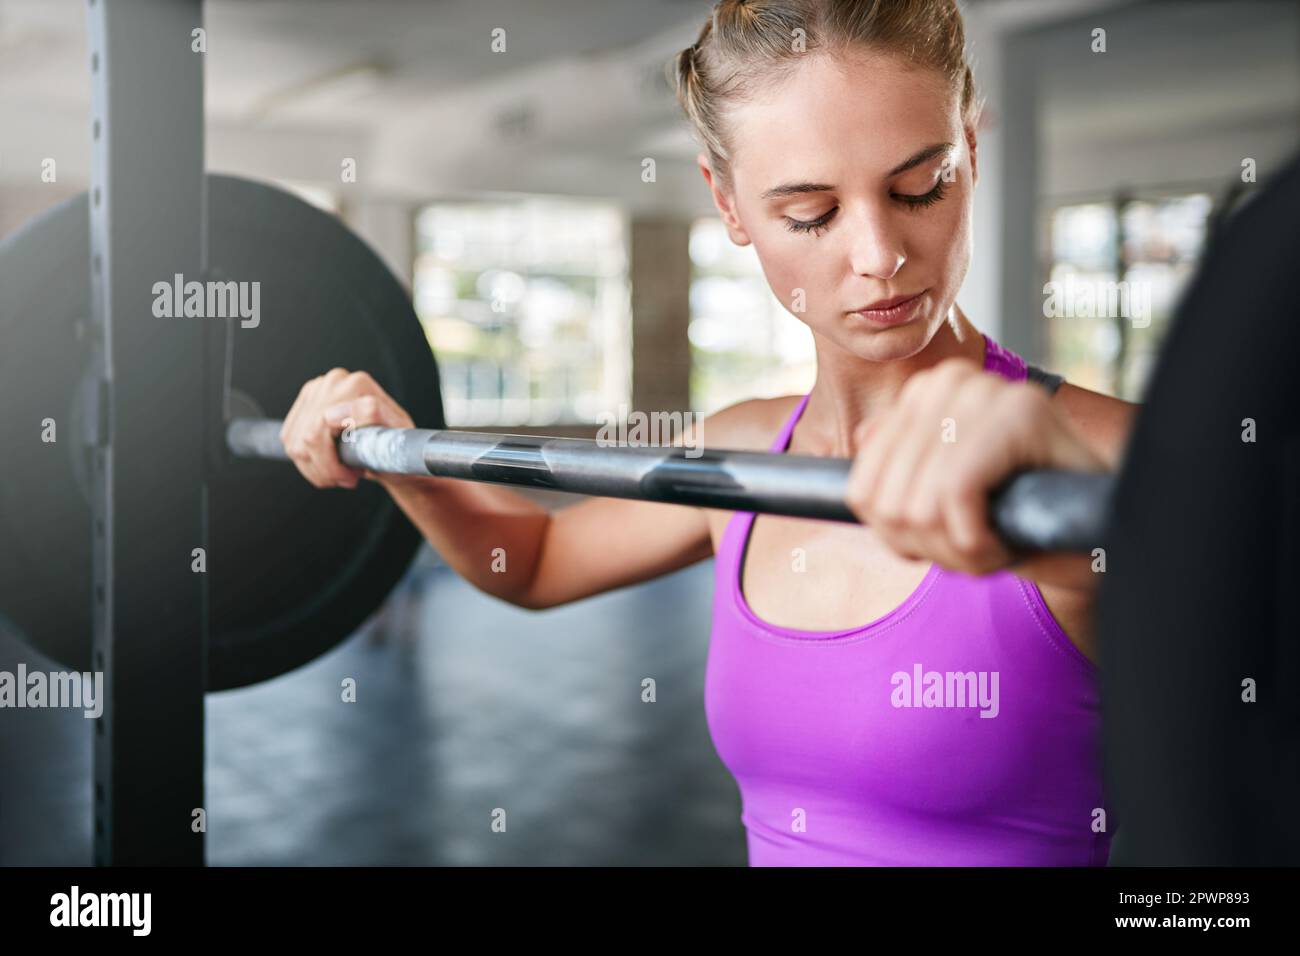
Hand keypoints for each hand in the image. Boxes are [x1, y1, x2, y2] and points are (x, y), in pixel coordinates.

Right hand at [279, 368, 414, 489]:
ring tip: (341, 472)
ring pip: (294, 443)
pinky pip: (289, 441)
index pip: (319, 428)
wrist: (393, 449)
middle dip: (324, 469)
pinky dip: (307, 463)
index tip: (352, 477)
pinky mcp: (303, 405)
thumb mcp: (396, 435)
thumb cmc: (397, 446)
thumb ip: (372, 414)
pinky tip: (329, 464)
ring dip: (316, 468)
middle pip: (306, 438)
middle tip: (347, 479)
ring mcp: (315, 391)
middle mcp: (333, 381)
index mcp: (356, 385)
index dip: (331, 462)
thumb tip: (333, 414)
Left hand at [845, 358, 1107, 577]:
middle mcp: (950, 381)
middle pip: (887, 502)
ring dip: (957, 553)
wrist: (1105, 530)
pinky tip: (1006, 546)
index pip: (864, 485)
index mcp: (927, 392)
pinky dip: (977, 544)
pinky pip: (953, 499)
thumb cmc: (1022, 511)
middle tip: (978, 552)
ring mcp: (986, 392)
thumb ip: (902, 467)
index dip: (899, 538)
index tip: (946, 543)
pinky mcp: (1018, 415)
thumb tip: (861, 439)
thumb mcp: (948, 492)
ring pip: (917, 507)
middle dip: (930, 549)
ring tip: (996, 546)